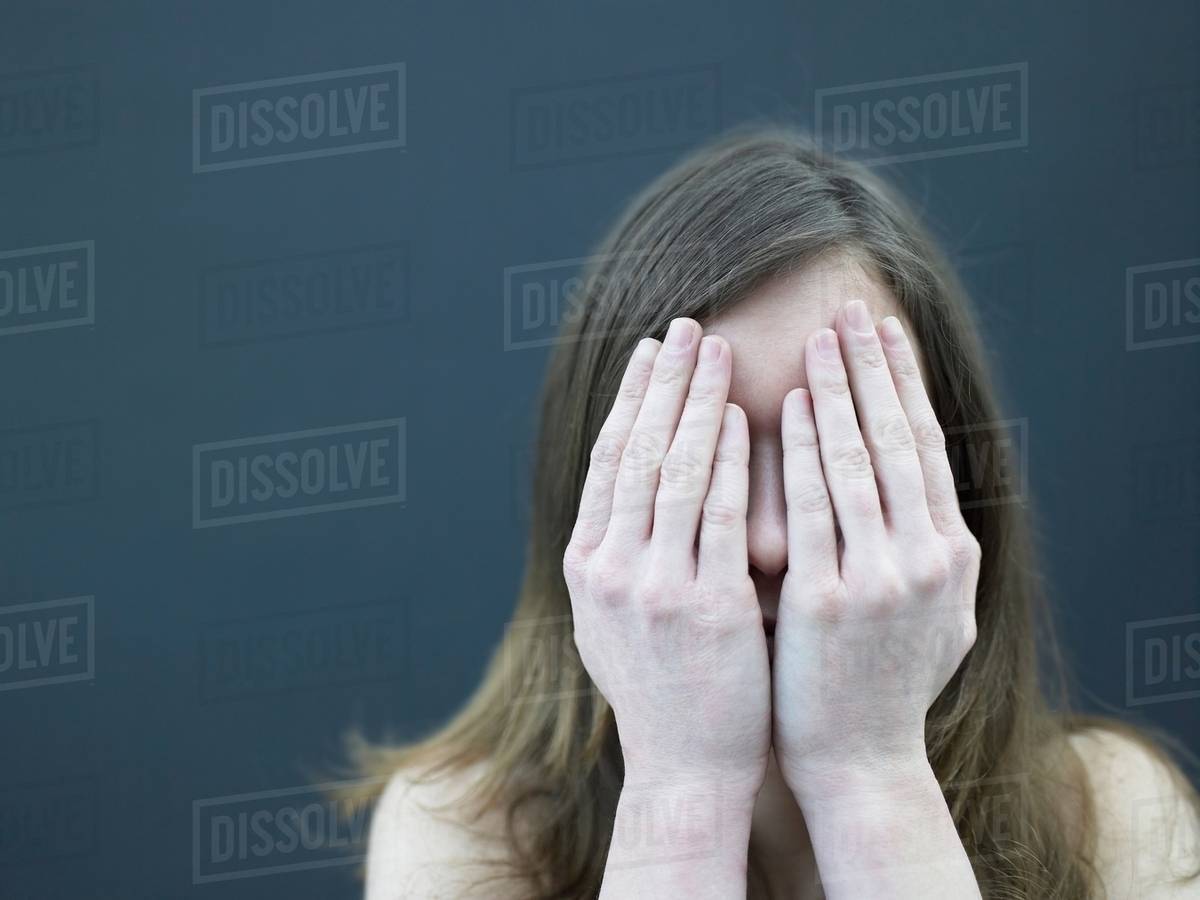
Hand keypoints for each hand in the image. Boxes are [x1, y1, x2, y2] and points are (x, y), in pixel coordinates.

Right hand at [563, 317, 770, 799]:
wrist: (686, 768)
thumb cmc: (660, 690)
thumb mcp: (609, 621)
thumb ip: (612, 555)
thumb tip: (623, 490)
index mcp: (585, 566)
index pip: (608, 460)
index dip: (630, 398)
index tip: (649, 350)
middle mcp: (608, 569)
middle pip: (637, 452)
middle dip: (663, 381)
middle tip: (685, 325)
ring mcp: (654, 588)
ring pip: (676, 472)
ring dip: (697, 403)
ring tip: (716, 350)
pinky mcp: (708, 607)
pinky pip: (722, 517)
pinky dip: (732, 462)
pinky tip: (745, 419)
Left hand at [772, 301, 981, 797]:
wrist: (857, 758)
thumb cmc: (885, 683)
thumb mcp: (935, 614)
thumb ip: (931, 549)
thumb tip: (923, 487)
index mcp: (952, 553)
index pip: (926, 446)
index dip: (905, 384)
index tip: (885, 331)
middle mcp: (927, 558)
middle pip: (898, 439)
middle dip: (873, 368)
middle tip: (849, 308)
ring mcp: (881, 578)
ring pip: (859, 461)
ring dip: (840, 391)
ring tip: (819, 338)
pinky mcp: (829, 599)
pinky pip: (814, 506)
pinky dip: (804, 450)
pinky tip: (791, 405)